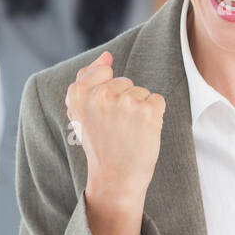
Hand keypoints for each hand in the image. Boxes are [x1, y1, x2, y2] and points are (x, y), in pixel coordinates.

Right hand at [65, 51, 165, 234]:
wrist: (115, 178)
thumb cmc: (100, 143)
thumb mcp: (81, 112)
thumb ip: (88, 78)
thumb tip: (106, 55)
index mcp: (78, 94)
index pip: (103, 71)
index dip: (107, 94)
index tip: (102, 116)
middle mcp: (100, 95)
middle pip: (125, 82)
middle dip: (124, 102)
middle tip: (116, 129)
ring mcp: (125, 102)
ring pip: (141, 92)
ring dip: (139, 111)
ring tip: (128, 133)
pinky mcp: (148, 111)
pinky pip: (157, 101)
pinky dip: (155, 116)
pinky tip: (142, 133)